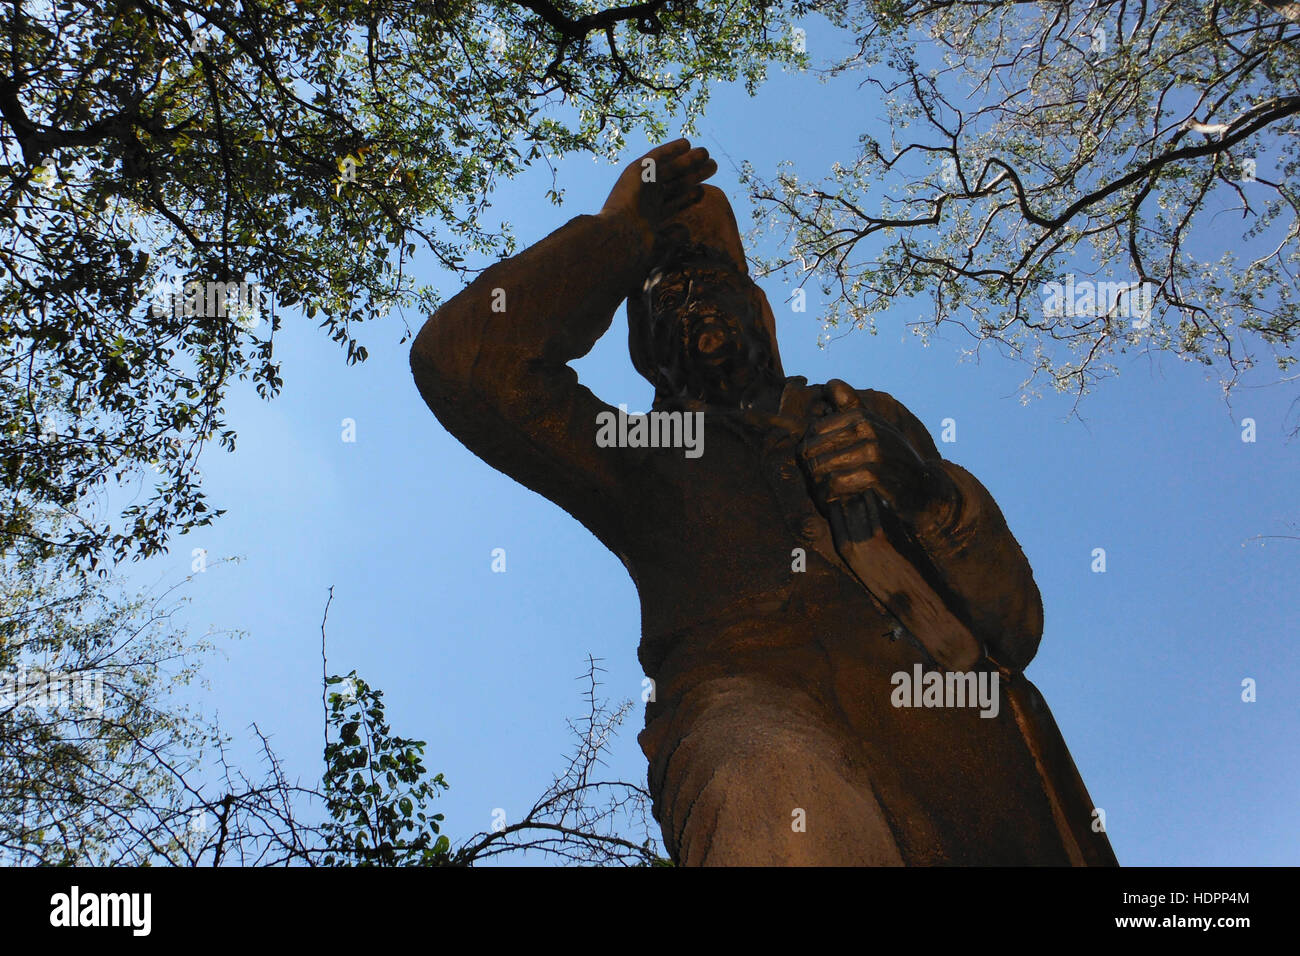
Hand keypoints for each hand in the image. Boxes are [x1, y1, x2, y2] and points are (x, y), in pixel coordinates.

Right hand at [598, 139, 717, 247]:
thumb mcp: (660, 247)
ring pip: (669, 169)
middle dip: (694, 175)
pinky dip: (670, 149)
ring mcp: (641, 185)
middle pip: (675, 184)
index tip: (703, 191)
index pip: (673, 203)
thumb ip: (674, 238)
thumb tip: (686, 230)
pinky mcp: (636, 171)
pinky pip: (656, 156)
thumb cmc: (638, 249)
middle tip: (712, 166)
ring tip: (706, 153)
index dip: (689, 197)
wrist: (619, 238)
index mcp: (651, 217)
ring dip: (687, 160)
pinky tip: (686, 143)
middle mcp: (647, 199)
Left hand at [800, 380, 935, 523]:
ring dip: (817, 485)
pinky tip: (834, 500)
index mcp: (862, 416)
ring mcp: (873, 452)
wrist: (923, 488)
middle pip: (812, 449)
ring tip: (823, 493)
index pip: (813, 431)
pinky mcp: (875, 475)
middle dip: (809, 469)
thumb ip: (851, 406)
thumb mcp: (875, 428)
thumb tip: (831, 383)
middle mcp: (867, 429)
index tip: (814, 464)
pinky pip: (835, 483)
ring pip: (821, 467)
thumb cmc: (892, 458)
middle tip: (815, 483)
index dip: (808, 450)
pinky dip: (830, 495)